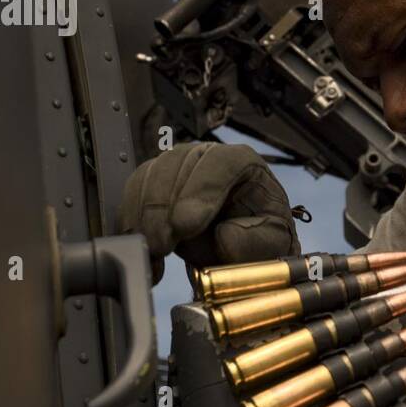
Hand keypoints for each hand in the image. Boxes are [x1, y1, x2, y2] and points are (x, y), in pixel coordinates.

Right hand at [118, 142, 300, 282]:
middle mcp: (206, 156)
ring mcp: (176, 166)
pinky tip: (144, 249)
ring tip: (154, 250)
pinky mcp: (152, 184)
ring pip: (149, 177)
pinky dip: (132, 223)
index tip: (187, 225)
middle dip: (165, 208)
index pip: (219, 163)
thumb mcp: (273, 243)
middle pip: (176, 165)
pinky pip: (132, 193)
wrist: (237, 248)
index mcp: (242, 162)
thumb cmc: (258, 237)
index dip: (200, 192)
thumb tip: (224, 236)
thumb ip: (256, 241)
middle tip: (164, 244)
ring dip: (145, 217)